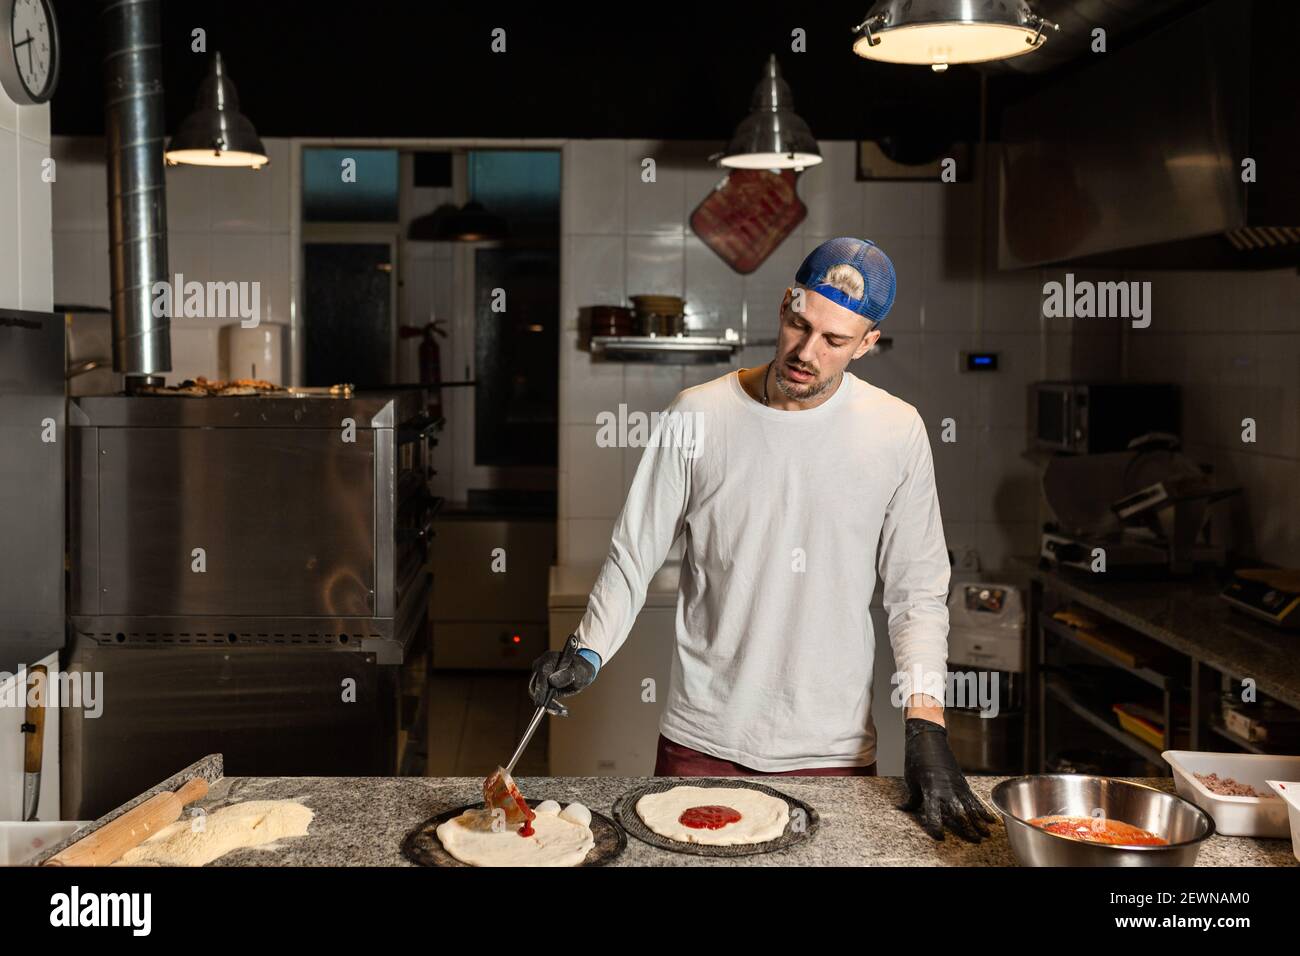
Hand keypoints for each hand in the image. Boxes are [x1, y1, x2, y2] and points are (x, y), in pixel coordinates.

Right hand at [527, 646, 596, 715]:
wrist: (580, 671)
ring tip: (562, 710)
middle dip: (544, 700)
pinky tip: (560, 708)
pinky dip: (549, 703)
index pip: (541, 674)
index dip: (541, 690)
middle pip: (534, 685)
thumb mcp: (578, 673)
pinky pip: (539, 695)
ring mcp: (538, 673)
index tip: (543, 704)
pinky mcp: (539, 682)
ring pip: (535, 693)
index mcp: (549, 659)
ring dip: (548, 704)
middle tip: (559, 710)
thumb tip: (552, 680)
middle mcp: (541, 665)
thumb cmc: (581, 670)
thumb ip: (566, 675)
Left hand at [898, 717, 996, 841]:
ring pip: (970, 807)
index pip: (934, 813)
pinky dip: (982, 810)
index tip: (940, 837)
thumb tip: (905, 809)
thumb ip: (912, 798)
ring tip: (986, 834)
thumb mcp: (911, 780)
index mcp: (930, 789)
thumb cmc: (917, 758)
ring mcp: (956, 785)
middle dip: (967, 828)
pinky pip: (974, 798)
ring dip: (979, 822)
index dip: (936, 827)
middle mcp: (946, 789)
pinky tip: (988, 819)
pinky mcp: (962, 782)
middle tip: (974, 841)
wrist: (928, 739)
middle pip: (959, 813)